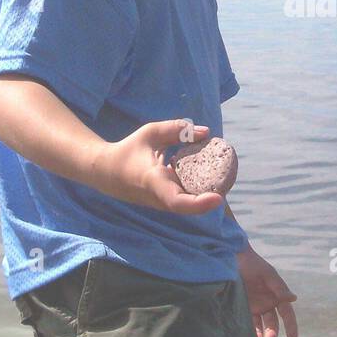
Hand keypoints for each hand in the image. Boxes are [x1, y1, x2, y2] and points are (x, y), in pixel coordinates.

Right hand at [88, 120, 224, 214]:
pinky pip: (186, 199)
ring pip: (190, 204)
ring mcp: (163, 203)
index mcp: (154, 181)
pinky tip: (209, 173)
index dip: (200, 203)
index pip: (177, 201)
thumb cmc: (129, 150)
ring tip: (224, 174)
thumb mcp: (151, 132)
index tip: (218, 198)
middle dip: (213, 195)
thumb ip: (178, 129)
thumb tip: (206, 132)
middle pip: (191, 206)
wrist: (106, 173)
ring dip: (208, 192)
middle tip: (230, 177)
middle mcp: (160, 197)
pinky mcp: (166, 202)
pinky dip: (199, 188)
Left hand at [237, 246, 297, 336]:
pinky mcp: (242, 308)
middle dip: (272, 331)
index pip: (287, 313)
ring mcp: (255, 307)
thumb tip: (294, 298)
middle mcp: (267, 303)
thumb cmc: (253, 264)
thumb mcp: (268, 274)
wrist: (233, 259)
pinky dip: (249, 331)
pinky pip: (247, 322)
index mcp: (277, 295)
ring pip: (260, 325)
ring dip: (261, 334)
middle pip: (273, 322)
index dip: (291, 326)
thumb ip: (279, 288)